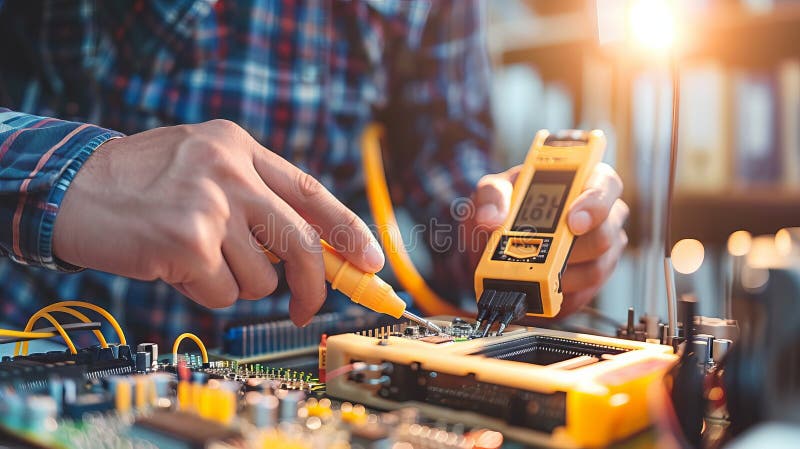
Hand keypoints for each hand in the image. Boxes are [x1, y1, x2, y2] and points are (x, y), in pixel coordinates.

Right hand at [53, 120, 383, 324]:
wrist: (70, 188)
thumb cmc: (141, 186)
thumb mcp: (203, 168)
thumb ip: (254, 200)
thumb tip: (311, 255)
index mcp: (238, 147)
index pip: (310, 193)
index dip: (348, 231)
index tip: (372, 263)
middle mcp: (229, 170)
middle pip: (299, 242)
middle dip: (313, 284)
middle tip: (307, 309)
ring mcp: (209, 204)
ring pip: (258, 278)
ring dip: (233, 283)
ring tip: (194, 259)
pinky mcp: (188, 242)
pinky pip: (221, 293)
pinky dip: (203, 292)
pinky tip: (173, 266)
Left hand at [472, 163, 628, 316]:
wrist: (494, 245)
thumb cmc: (506, 209)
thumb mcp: (493, 192)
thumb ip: (492, 196)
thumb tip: (492, 217)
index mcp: (582, 183)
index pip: (605, 184)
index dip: (594, 203)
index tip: (572, 221)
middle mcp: (602, 215)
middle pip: (605, 234)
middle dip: (572, 248)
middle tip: (544, 253)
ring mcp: (603, 249)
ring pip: (596, 268)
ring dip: (561, 273)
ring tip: (533, 268)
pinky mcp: (595, 278)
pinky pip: (586, 292)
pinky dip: (559, 291)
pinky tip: (541, 284)